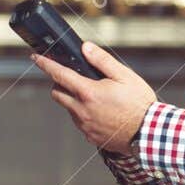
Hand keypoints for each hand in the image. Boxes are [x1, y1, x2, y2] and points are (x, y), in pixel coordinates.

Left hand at [32, 42, 157, 153]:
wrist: (148, 134)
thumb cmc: (140, 104)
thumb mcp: (125, 76)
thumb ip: (102, 61)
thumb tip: (86, 48)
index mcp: (88, 92)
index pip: (59, 75)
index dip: (45, 64)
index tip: (36, 58)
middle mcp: (82, 110)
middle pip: (57, 94)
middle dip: (60, 84)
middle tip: (75, 78)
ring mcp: (85, 126)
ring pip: (69, 108)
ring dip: (74, 100)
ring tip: (97, 97)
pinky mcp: (90, 137)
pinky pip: (80, 122)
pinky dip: (84, 114)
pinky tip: (103, 112)